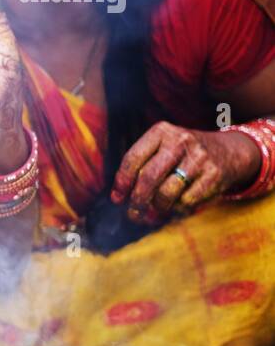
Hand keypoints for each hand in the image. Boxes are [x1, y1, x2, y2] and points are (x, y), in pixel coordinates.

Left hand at [112, 122, 258, 221]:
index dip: (122, 182)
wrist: (229, 151)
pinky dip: (177, 209)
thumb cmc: (183, 154)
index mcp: (161, 131)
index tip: (117, 199)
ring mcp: (199, 157)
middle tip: (133, 214)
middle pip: (148, 177)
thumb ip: (140, 165)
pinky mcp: (214, 174)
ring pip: (167, 193)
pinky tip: (176, 207)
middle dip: (137, 200)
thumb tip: (118, 197)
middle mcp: (180, 141)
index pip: (133, 159)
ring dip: (157, 208)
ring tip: (154, 211)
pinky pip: (187, 201)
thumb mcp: (162, 147)